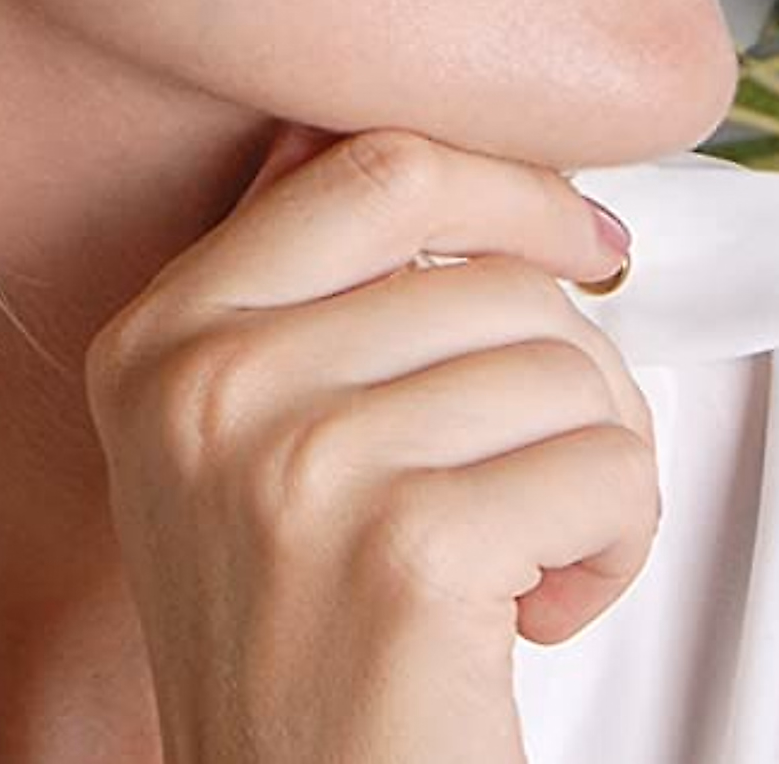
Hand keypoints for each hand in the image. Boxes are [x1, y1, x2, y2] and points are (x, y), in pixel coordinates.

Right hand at [85, 125, 659, 762]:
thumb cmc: (288, 621)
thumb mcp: (238, 430)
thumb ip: (300, 280)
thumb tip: (394, 157)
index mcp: (164, 335)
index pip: (375, 173)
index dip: (505, 188)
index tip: (572, 234)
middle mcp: (207, 384)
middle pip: (493, 276)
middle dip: (568, 359)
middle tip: (549, 441)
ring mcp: (295, 461)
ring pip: (561, 365)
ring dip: (593, 457)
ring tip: (529, 538)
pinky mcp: (402, 549)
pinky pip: (600, 468)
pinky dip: (613, 537)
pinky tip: (540, 600)